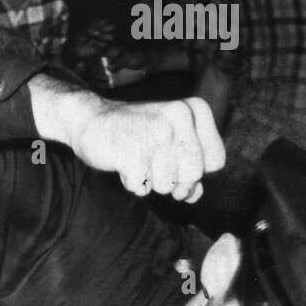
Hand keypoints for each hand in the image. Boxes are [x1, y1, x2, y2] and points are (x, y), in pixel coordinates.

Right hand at [75, 95, 223, 202]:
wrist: (91, 120)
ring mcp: (156, 133)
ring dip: (150, 183)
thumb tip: (195, 195)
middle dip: (175, 185)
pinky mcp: (133, 153)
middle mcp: (179, 117)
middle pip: (193, 176)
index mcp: (195, 110)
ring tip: (138, 161)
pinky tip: (124, 165)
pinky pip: (142, 188)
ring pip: (167, 185)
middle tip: (157, 173)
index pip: (215, 162)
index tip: (178, 167)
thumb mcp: (169, 141)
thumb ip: (189, 165)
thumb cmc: (135, 133)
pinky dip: (133, 184)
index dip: (197, 174)